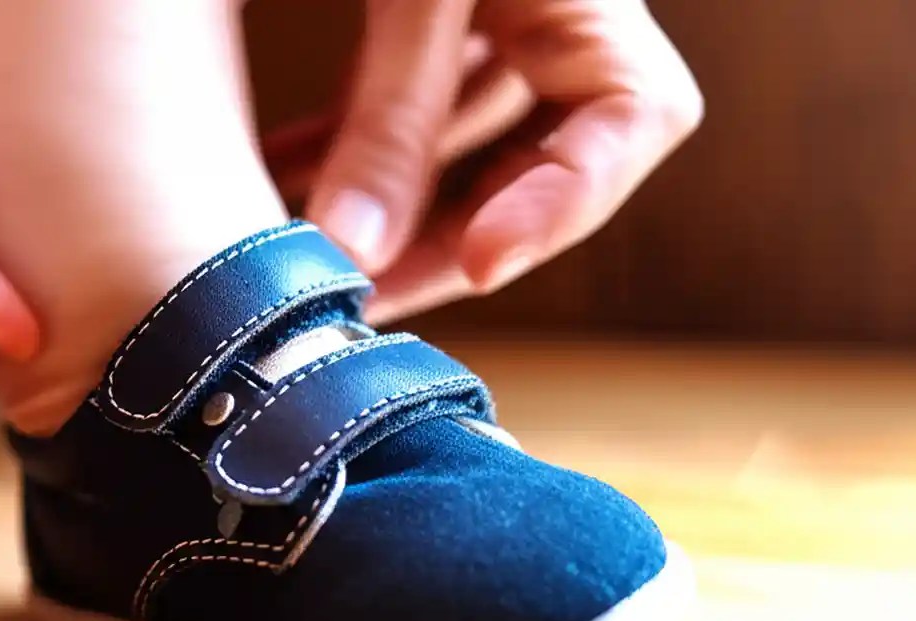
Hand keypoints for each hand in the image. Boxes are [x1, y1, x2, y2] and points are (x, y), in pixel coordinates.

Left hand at [264, 0, 702, 323]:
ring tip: (308, 254)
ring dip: (385, 201)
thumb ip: (392, 113)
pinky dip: (351, 143)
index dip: (561, 206)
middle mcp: (562, 14)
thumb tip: (351, 251)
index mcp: (593, 0)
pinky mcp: (436, 11)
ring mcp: (501, 14)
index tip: (479, 265)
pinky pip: (407, 96)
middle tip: (363, 295)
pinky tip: (281, 176)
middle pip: (534, 159)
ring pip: (460, 142)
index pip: (634, 119)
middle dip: (442, 235)